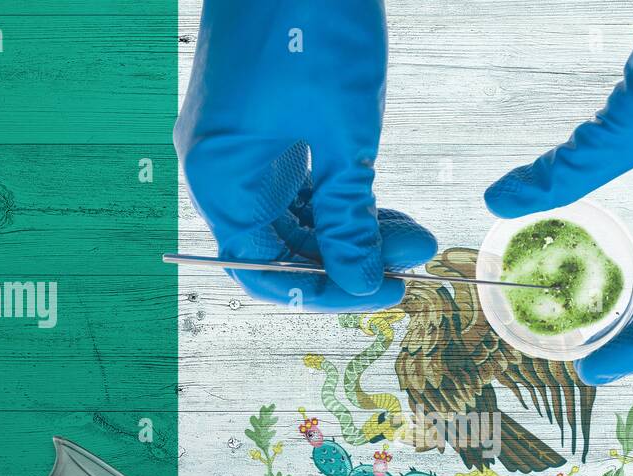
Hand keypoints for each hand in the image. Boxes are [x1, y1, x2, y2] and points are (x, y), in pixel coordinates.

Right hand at [175, 0, 435, 310]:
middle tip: (412, 262)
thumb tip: (361, 283)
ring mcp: (240, 144)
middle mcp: (220, 167)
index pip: (263, 270)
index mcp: (221, 178)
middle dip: (349, 258)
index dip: (323, 292)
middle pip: (281, 246)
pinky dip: (339, 197)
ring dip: (351, 230)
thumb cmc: (309, 24)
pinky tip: (383, 205)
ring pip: (295, 216)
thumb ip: (348, 218)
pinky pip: (297, 182)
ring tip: (412, 234)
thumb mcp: (343, 137)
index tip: (382, 292)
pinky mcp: (262, 124)